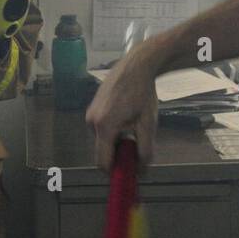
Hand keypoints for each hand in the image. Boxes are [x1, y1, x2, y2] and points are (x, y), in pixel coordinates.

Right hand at [84, 50, 159, 169]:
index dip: (114, 172)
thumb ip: (145, 150)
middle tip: (135, 147)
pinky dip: (111, 130)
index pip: (102, 162)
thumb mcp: (148, 124)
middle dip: (117, 154)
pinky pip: (100, 127)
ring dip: (115, 141)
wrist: (136, 66)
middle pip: (102, 150)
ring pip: (101, 139)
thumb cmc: (143, 94)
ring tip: (132, 127)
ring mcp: (90, 112)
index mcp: (104, 127)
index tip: (128, 172)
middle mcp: (91, 121)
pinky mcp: (92, 106)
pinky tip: (126, 118)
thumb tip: (142, 170)